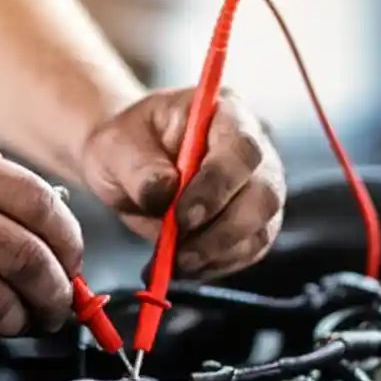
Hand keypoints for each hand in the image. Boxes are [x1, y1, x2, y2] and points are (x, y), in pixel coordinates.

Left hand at [80, 88, 285, 278]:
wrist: (126, 165)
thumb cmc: (125, 145)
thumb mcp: (116, 146)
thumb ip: (138, 167)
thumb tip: (165, 195)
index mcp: (225, 114)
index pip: (242, 149)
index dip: (217, 186)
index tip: (182, 216)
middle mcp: (254, 151)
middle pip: (264, 195)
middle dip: (223, 231)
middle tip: (179, 253)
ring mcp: (258, 189)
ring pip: (260, 230)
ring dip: (217, 254)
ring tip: (173, 263)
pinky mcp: (251, 224)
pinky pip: (247, 252)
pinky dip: (215, 266)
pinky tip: (182, 266)